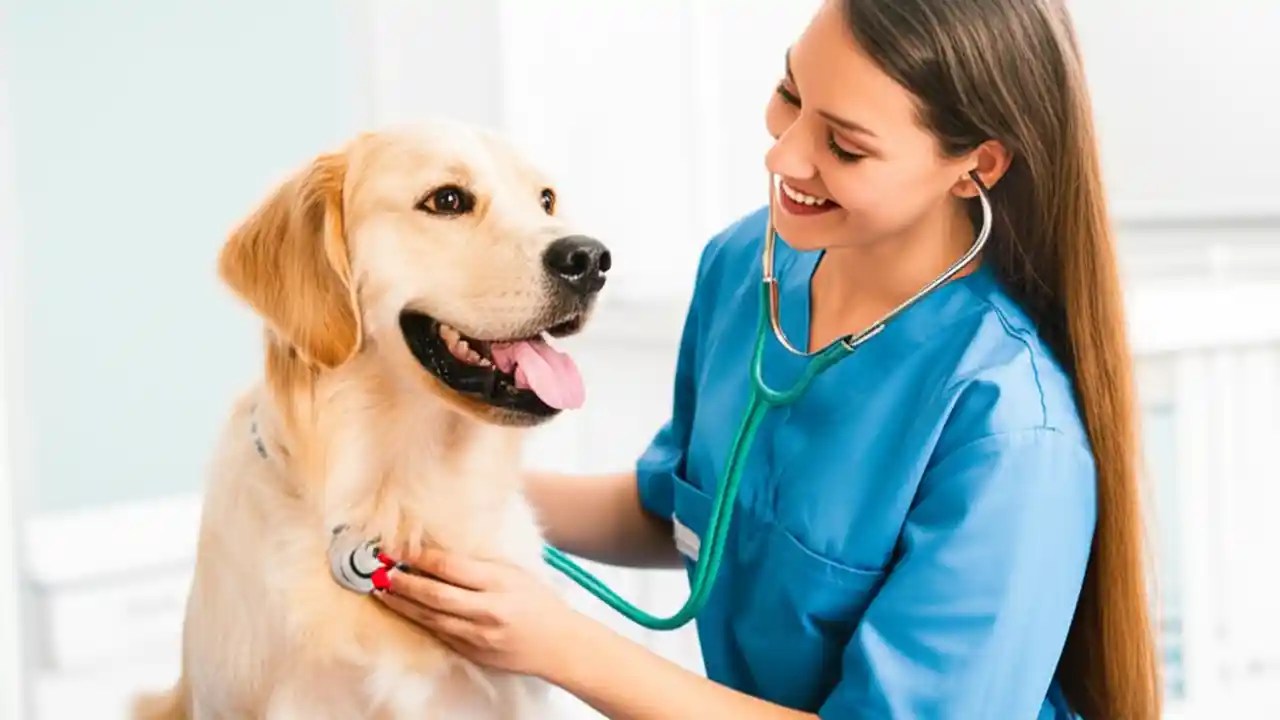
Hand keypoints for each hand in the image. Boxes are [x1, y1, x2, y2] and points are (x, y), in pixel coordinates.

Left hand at [374, 547, 585, 678]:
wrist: (557, 644)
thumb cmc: (537, 602)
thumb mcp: (513, 574)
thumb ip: (479, 566)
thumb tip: (438, 556)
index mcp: (499, 583)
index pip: (451, 567)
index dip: (420, 557)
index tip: (400, 549)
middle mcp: (487, 610)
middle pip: (434, 594)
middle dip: (402, 582)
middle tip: (379, 571)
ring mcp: (478, 635)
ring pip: (430, 617)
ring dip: (402, 603)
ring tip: (381, 590)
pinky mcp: (473, 652)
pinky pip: (439, 634)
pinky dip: (419, 620)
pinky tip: (405, 610)